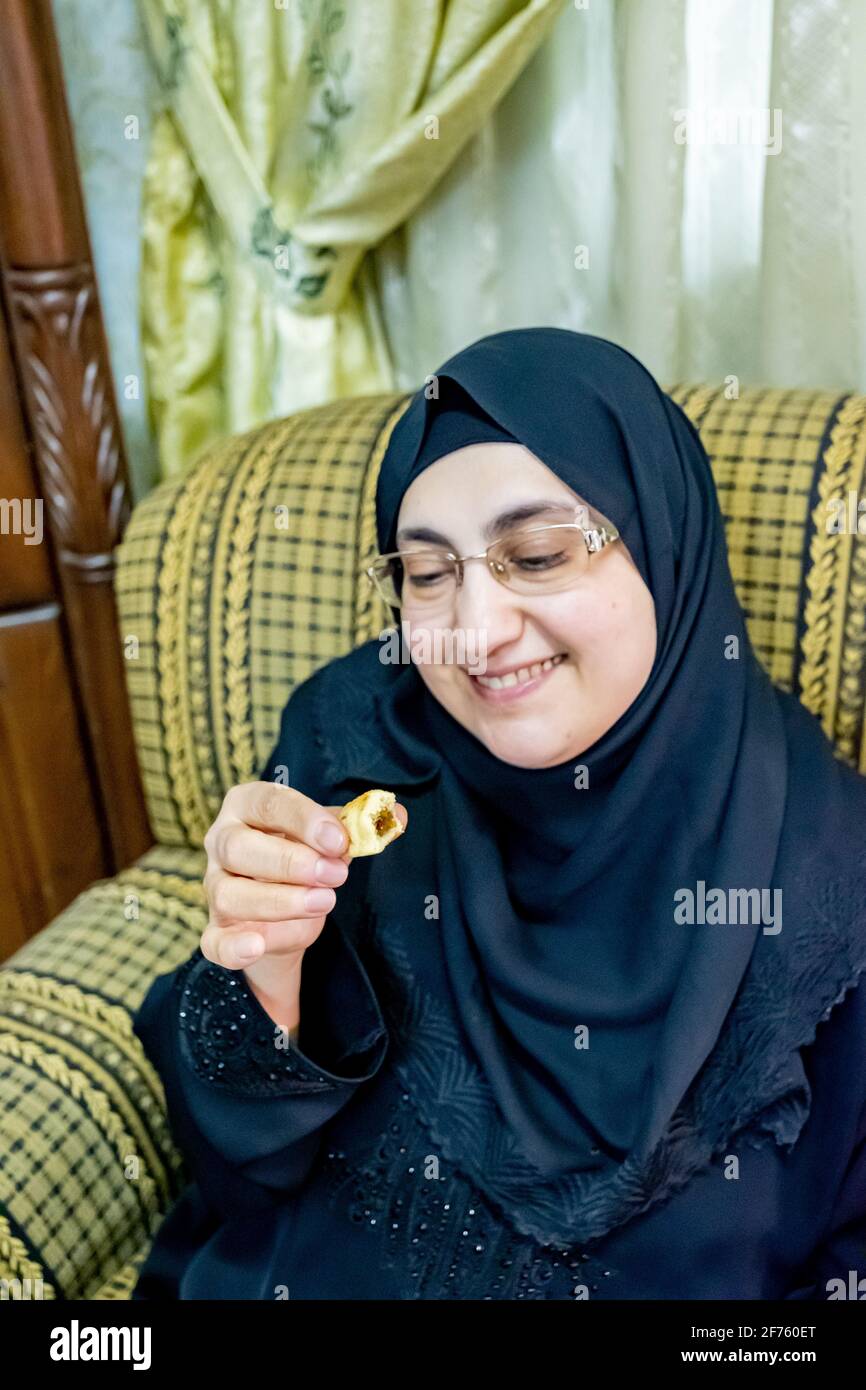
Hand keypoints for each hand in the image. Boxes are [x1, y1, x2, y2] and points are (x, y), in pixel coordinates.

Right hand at [200, 781, 406, 973]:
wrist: (287, 913)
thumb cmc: (306, 859)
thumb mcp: (331, 838)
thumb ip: (359, 826)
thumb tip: (395, 816)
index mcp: (247, 806)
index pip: (268, 803)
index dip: (304, 820)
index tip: (338, 840)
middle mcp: (222, 842)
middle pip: (240, 848)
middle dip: (290, 862)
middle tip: (335, 875)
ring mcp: (216, 889)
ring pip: (231, 895)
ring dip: (279, 901)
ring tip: (323, 903)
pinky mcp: (217, 931)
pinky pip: (215, 942)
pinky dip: (234, 946)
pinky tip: (257, 945)